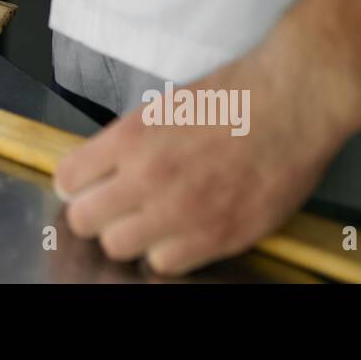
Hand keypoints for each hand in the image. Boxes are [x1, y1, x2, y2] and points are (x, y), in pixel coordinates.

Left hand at [54, 35, 360, 275]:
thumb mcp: (163, 107)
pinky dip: (166, 254)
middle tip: (113, 209)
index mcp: (130, 137)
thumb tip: (100, 171)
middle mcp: (148, 176)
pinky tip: (179, 235)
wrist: (292, 100)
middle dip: (93, 214)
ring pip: (119, 247)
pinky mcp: (218, 235)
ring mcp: (182, 210)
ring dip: (128, 237)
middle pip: (84, 220)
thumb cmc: (233, 95)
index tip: (85, 186)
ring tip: (148, 223)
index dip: (75, 185)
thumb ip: (127, 143)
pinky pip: (165, 264)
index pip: (68, 180)